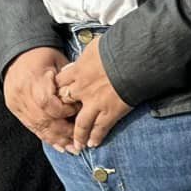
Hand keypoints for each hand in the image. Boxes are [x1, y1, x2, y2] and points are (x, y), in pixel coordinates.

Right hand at [4, 46, 75, 148]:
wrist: (18, 54)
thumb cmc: (42, 56)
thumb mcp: (58, 61)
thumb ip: (68, 81)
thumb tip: (84, 100)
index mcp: (33, 79)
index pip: (47, 102)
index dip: (64, 110)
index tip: (78, 109)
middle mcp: (22, 94)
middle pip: (43, 119)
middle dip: (64, 132)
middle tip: (80, 142)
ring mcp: (17, 103)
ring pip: (38, 127)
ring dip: (57, 140)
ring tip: (73, 149)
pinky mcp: (15, 109)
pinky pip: (31, 127)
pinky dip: (46, 137)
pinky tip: (59, 146)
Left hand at [55, 37, 130, 151]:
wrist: (133, 59)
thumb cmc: (117, 48)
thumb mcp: (95, 46)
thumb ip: (87, 55)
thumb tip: (87, 55)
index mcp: (78, 71)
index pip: (60, 82)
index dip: (58, 88)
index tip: (57, 93)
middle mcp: (83, 89)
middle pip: (66, 104)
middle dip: (63, 112)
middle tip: (61, 121)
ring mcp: (95, 103)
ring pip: (81, 123)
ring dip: (78, 135)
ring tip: (77, 143)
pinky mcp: (110, 112)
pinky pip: (100, 128)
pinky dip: (96, 137)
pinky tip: (94, 144)